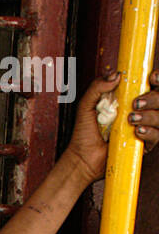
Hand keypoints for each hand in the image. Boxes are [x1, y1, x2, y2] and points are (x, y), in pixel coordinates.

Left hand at [65, 66, 158, 183]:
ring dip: (150, 116)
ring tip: (131, 119)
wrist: (83, 158)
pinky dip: (149, 132)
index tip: (151, 78)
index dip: (157, 79)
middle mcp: (140, 111)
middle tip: (135, 104)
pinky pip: (157, 136)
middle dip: (153, 98)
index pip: (152, 85)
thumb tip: (116, 75)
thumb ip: (97, 86)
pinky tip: (137, 131)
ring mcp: (143, 128)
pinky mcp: (143, 145)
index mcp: (130, 98)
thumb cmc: (84, 133)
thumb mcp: (86, 105)